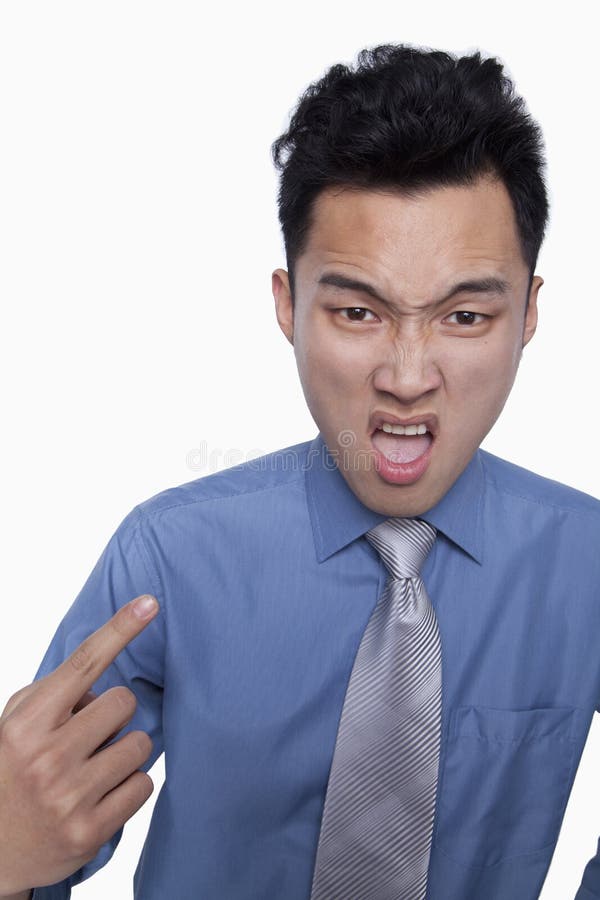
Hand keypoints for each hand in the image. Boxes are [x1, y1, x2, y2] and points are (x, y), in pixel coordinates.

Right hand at [0, 594, 159, 894]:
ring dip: (126, 751)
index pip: (84, 663)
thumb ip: (53, 695)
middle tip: (92, 734)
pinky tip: (102, 794)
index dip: (120, 628)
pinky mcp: (90, 832)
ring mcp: (69, 796)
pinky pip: (143, 786)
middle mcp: (47, 756)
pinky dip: (130, 786)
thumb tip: (101, 684)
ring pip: (140, 745)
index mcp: (27, 723)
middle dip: (115, 714)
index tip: (150, 603)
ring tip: (95, 767)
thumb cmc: (9, 774)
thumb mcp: (14, 726)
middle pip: (123, 703)